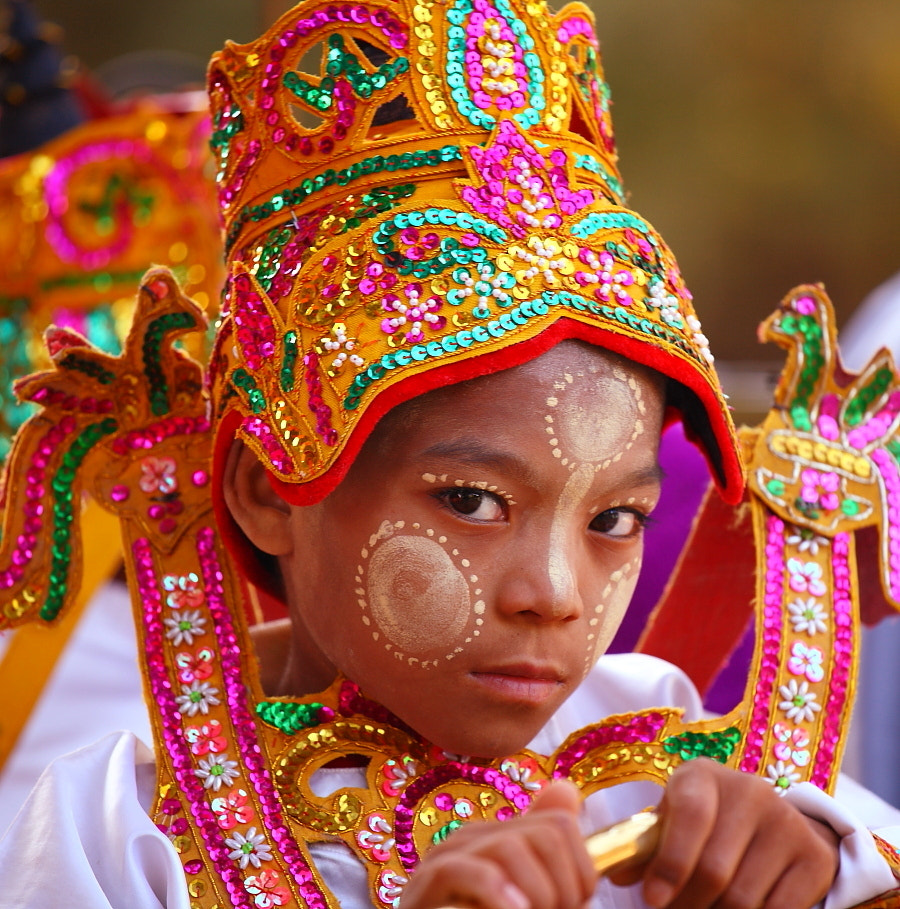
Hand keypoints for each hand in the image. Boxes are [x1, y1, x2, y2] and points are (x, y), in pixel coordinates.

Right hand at [400, 780, 596, 908]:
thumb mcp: (533, 896)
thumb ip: (549, 854)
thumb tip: (565, 788)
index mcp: (498, 836)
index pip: (559, 825)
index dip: (582, 873)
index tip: (575, 907)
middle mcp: (473, 838)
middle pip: (544, 834)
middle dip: (563, 889)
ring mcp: (445, 857)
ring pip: (509, 848)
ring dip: (537, 896)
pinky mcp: (425, 883)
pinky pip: (463, 869)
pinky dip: (495, 892)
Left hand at [610, 758, 840, 907]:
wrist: (772, 818)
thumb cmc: (705, 820)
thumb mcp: (673, 819)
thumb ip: (645, 848)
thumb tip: (616, 875)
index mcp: (703, 776)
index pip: (689, 817)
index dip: (670, 864)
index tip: (653, 900)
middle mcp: (749, 791)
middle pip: (715, 871)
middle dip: (687, 905)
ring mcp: (787, 822)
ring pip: (743, 899)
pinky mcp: (814, 857)